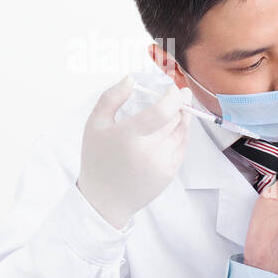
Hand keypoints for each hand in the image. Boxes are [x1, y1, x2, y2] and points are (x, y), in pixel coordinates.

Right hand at [76, 76, 191, 228]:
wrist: (105, 198)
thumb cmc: (98, 158)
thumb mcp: (95, 124)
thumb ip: (111, 98)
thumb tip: (131, 78)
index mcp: (129, 136)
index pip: (163, 111)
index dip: (173, 96)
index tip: (173, 88)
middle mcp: (149, 151)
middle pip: (176, 119)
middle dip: (180, 103)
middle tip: (180, 94)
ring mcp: (162, 164)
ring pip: (183, 132)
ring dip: (182, 118)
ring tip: (176, 110)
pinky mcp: (170, 173)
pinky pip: (182, 146)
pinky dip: (181, 134)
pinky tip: (172, 129)